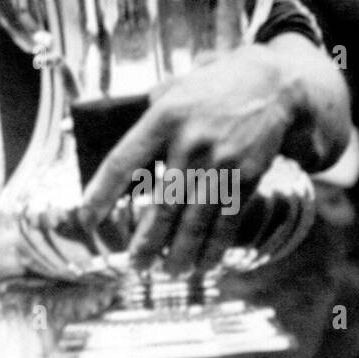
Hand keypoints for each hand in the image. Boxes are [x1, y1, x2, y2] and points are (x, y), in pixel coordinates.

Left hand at [79, 45, 293, 273]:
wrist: (271, 85)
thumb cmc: (211, 89)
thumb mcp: (172, 90)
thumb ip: (147, 119)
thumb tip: (123, 157)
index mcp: (163, 119)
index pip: (123, 162)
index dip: (101, 194)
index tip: (87, 219)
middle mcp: (190, 143)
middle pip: (162, 204)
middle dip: (147, 242)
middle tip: (135, 265)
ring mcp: (220, 162)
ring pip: (195, 219)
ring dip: (181, 252)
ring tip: (168, 272)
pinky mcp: (247, 176)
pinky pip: (227, 219)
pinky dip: (215, 246)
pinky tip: (205, 264)